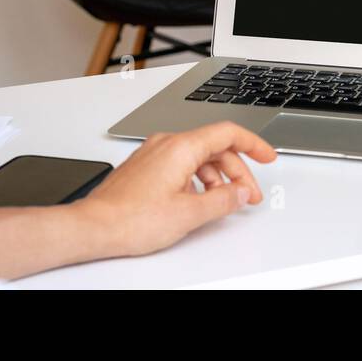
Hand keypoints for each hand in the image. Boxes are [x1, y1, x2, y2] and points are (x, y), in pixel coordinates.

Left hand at [76, 121, 277, 257]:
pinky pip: (181, 165)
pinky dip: (197, 180)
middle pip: (214, 147)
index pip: (227, 133)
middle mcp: (166, 144)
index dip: (253, 144)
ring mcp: (154, 154)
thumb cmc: (131, 219)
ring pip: (197, 157)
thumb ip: (223, 201)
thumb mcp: (190, 214)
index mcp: (181, 147)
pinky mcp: (145, 167)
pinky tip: (198, 201)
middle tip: (247, 195)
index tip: (267, 156)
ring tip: (222, 203)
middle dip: (237, 171)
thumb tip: (240, 193)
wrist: (94, 227)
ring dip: (216, 178)